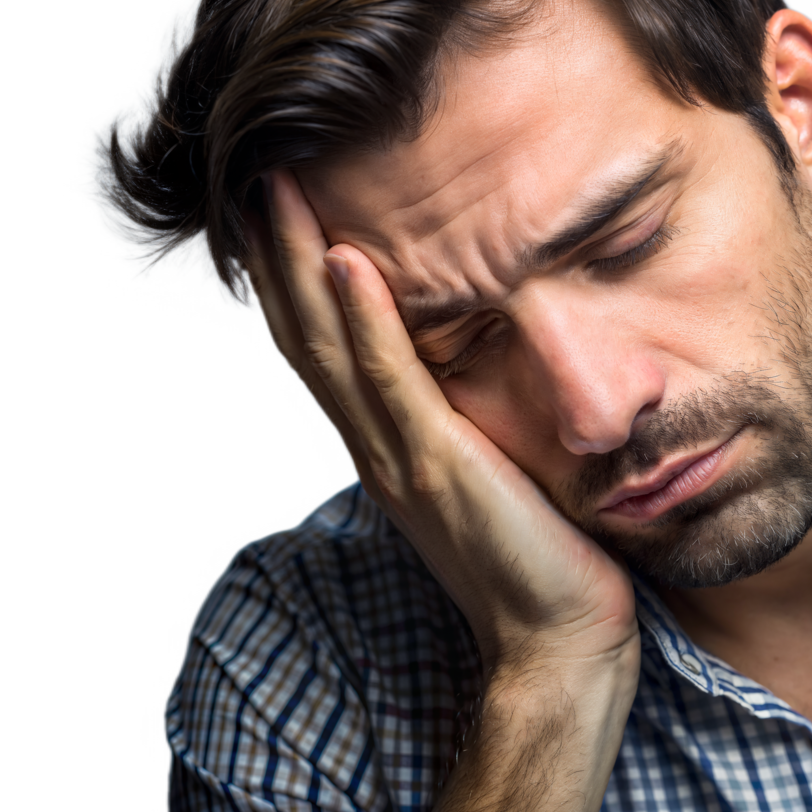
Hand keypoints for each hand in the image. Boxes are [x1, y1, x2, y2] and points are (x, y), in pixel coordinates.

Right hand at [242, 169, 638, 680]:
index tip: (277, 203)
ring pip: (327, 344)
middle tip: (256, 171)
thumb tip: (483, 357)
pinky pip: (390, 380)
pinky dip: (364, 319)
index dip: (290, 273)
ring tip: (277, 190)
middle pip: (302, 331)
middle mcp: (376, 445)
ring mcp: (399, 455)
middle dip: (274, 250)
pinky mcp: (437, 466)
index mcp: (385, 443)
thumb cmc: (540, 557)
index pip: (320, 343)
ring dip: (298, 262)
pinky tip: (346, 262)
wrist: (556, 640)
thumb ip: (467, 416)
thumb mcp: (492, 467)